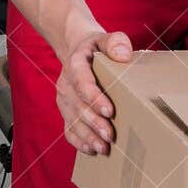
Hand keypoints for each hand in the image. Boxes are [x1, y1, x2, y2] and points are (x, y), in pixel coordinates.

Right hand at [55, 22, 132, 155]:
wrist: (79, 49)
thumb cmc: (97, 46)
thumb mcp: (106, 37)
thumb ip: (116, 42)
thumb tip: (124, 55)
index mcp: (75, 63)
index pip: (83, 82)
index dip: (95, 97)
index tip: (110, 111)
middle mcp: (66, 83)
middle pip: (78, 106)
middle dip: (94, 123)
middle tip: (110, 136)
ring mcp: (64, 98)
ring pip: (72, 120)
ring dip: (87, 136)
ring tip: (104, 148)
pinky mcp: (66, 109)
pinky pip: (67, 128)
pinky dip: (78, 141)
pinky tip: (91, 150)